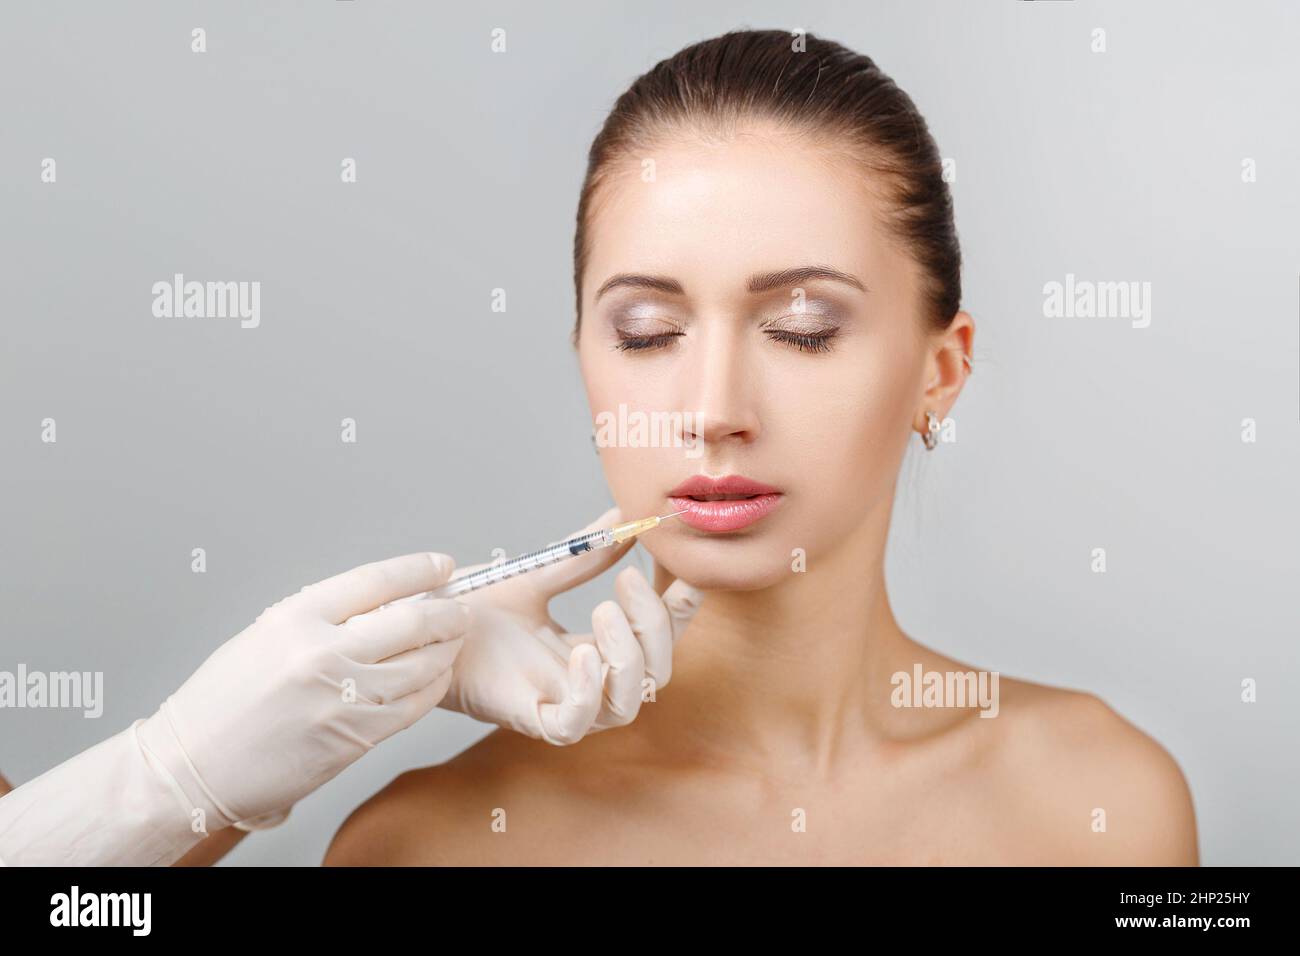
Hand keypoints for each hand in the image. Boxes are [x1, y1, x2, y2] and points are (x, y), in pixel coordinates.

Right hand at [136, 552, 468, 829]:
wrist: (192, 767)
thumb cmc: (222, 702)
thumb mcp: (266, 637)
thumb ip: (323, 620)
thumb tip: (383, 605)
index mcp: (295, 618)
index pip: (375, 580)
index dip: (417, 570)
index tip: (440, 566)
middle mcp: (321, 653)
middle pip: (411, 621)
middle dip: (446, 612)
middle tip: (459, 608)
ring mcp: (341, 697)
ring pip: (421, 664)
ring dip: (446, 650)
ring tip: (454, 641)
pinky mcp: (355, 737)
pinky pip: (413, 706)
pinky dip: (434, 688)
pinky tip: (437, 678)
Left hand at [435, 507, 703, 744]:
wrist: (424, 627)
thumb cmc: (475, 610)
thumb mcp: (541, 573)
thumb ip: (585, 555)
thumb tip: (627, 517)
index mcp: (594, 649)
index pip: (657, 639)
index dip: (678, 611)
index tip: (685, 571)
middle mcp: (584, 682)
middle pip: (654, 676)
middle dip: (655, 627)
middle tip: (629, 580)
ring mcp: (558, 703)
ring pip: (626, 705)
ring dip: (629, 657)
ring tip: (604, 610)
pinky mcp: (526, 719)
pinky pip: (573, 726)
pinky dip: (587, 693)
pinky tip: (582, 653)